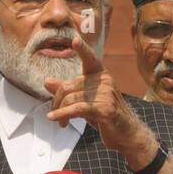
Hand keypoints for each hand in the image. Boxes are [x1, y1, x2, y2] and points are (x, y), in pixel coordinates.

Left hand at [44, 38, 157, 166]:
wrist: (126, 134)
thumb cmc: (104, 114)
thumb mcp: (84, 100)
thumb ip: (67, 90)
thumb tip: (46, 81)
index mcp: (100, 75)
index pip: (90, 59)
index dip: (83, 49)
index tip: (75, 40)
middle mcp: (104, 81)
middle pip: (68, 86)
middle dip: (57, 101)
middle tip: (54, 113)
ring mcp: (106, 94)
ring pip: (70, 98)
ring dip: (60, 112)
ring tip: (59, 122)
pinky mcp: (104, 109)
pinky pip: (77, 109)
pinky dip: (63, 114)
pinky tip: (55, 119)